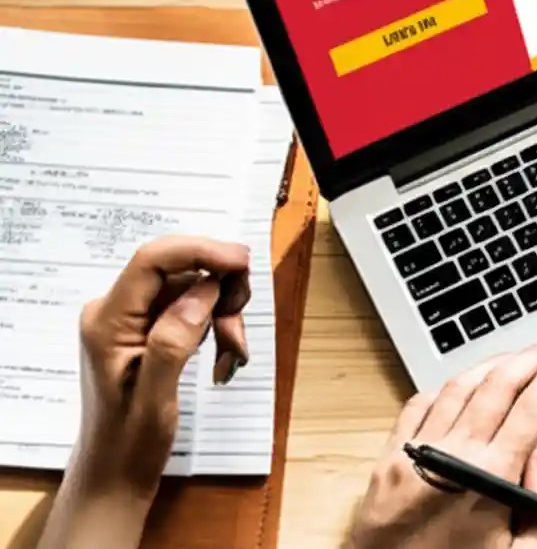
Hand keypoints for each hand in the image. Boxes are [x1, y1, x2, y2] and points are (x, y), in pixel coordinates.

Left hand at [38, 236, 251, 548]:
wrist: (116, 471)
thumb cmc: (130, 442)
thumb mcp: (154, 398)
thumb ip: (172, 342)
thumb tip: (203, 292)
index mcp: (107, 321)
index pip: (152, 260)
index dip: (200, 251)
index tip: (242, 261)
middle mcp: (117, 310)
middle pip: (179, 270)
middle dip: (220, 288)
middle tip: (239, 324)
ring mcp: (133, 318)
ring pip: (193, 288)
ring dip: (223, 312)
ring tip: (233, 352)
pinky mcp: (150, 328)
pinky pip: (193, 307)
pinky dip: (217, 324)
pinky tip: (225, 354)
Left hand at [346, 336, 536, 548]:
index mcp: (491, 479)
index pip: (533, 407)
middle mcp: (454, 456)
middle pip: (499, 385)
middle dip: (530, 356)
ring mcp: (417, 452)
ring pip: (458, 386)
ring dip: (490, 365)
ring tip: (511, 357)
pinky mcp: (389, 458)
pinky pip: (418, 405)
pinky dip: (443, 389)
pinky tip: (459, 386)